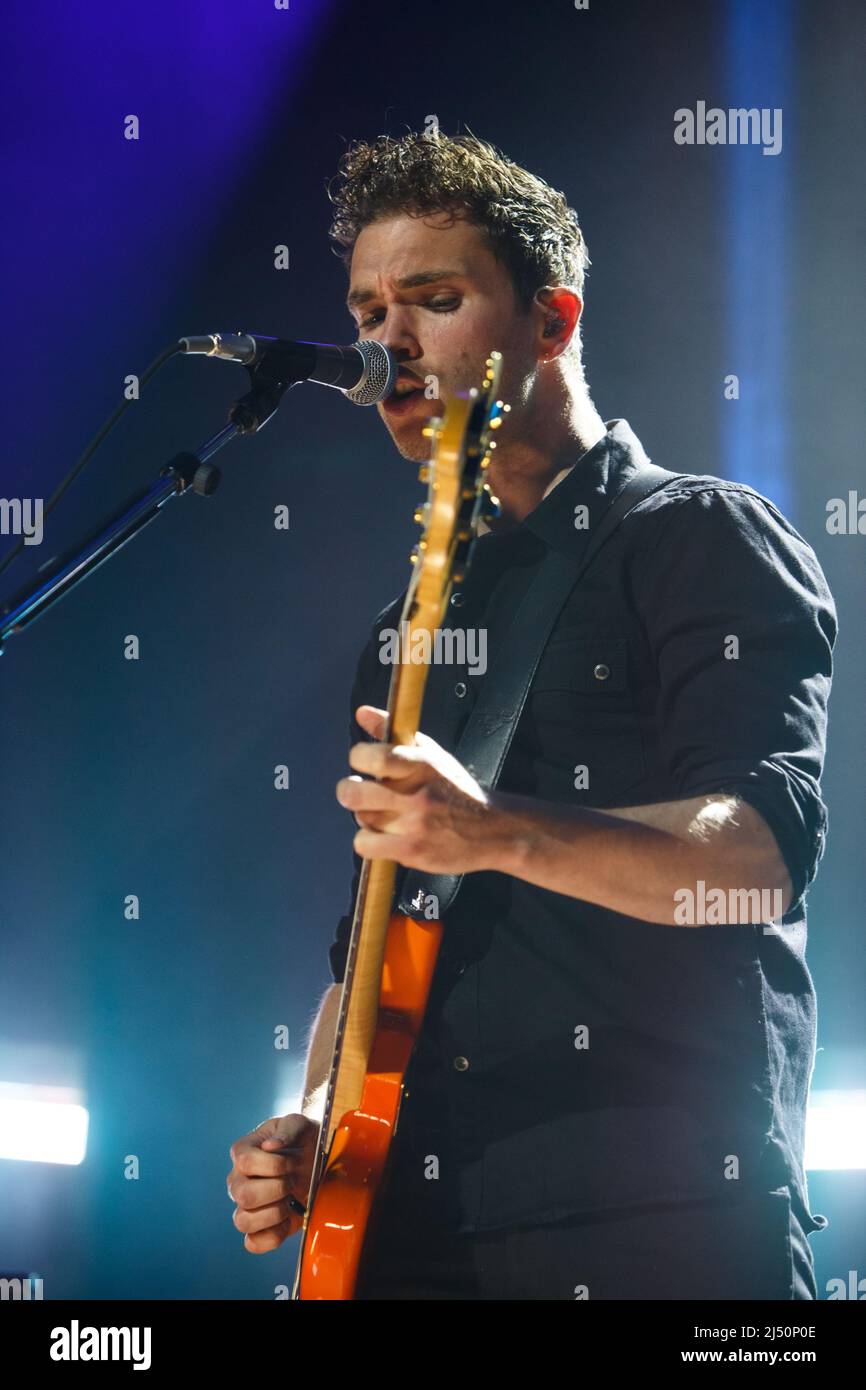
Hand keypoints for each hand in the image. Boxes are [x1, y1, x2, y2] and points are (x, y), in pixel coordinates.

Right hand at [227, 1113, 317, 1252]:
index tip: (292, 1161)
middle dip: (277, 1188)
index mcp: (243, 1152)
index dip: (274, 1164)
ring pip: (242, 1221)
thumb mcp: (301, 1125)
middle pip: (242, 1194)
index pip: (244, 1162)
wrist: (316, 1164)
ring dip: (274, 1213)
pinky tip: (287, 1220)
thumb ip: (288, 1129)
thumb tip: (270, 1145)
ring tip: (288, 1201)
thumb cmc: (303, 1142)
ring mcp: (245, 1207)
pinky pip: (253, 1243)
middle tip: (292, 1181)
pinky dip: (273, 1236)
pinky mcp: (259, 1229)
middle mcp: (238, 1181)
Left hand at [335, 704, 511, 874]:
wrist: (496, 830)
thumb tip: (363, 713)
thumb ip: (393, 732)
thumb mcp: (433, 755)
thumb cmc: (459, 791)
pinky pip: (365, 845)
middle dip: (349, 791)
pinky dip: (369, 842)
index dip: (358, 758)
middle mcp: (417, 793)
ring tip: (384, 815)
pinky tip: (385, 836)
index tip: (363, 763)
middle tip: (358, 792)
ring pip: (361, 819)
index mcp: (422, 764)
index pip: (372, 756)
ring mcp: (414, 824)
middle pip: (354, 793)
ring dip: (366, 817)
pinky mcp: (412, 850)